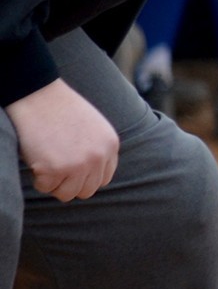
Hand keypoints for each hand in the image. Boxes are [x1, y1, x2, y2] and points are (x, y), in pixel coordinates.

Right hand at [6, 79, 119, 200]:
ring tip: (46, 164)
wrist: (37, 94)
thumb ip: (97, 150)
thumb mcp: (93, 128)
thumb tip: (91, 176)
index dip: (85, 177)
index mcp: (110, 146)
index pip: (104, 179)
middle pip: (87, 190)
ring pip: (67, 194)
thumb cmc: (60, 109)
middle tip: (55, 168)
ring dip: (54, 184)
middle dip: (70, 183)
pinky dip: (38, 179)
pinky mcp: (55, 169)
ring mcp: (78, 165)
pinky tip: (37, 160)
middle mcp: (98, 157)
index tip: (71, 170)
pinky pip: (46, 188)